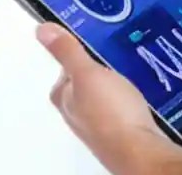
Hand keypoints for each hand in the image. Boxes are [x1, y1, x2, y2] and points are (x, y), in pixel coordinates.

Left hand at [37, 23, 181, 174]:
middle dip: (94, 76)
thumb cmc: (111, 112)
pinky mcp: (122, 136)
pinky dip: (125, 105)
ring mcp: (100, 128)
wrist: (140, 151)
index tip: (87, 48)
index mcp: (65, 100)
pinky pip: (120, 114)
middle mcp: (78, 117)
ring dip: (111, 91)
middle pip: (82, 90)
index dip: (73, 61)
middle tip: (110, 58)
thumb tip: (41, 30)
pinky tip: (137, 100)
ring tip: (126, 75)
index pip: (62, 76)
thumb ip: (67, 52)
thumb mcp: (87, 73)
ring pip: (102, 102)